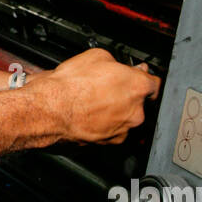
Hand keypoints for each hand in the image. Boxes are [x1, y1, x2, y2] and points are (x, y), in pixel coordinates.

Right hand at [44, 47, 160, 144]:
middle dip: (125, 95)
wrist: (47, 112)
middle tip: (106, 87)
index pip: (154, 83)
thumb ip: (115, 63)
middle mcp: (135, 113)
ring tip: (91, 101)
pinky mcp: (106, 144)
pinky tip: (86, 114)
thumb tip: (116, 66)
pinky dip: (101, 125)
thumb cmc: (69, 86)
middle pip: (139, 103)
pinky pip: (109, 132)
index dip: (143, 78)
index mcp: (137, 87)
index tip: (138, 76)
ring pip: (123, 119)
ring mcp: (121, 131)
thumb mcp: (95, 56)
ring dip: (113, 111)